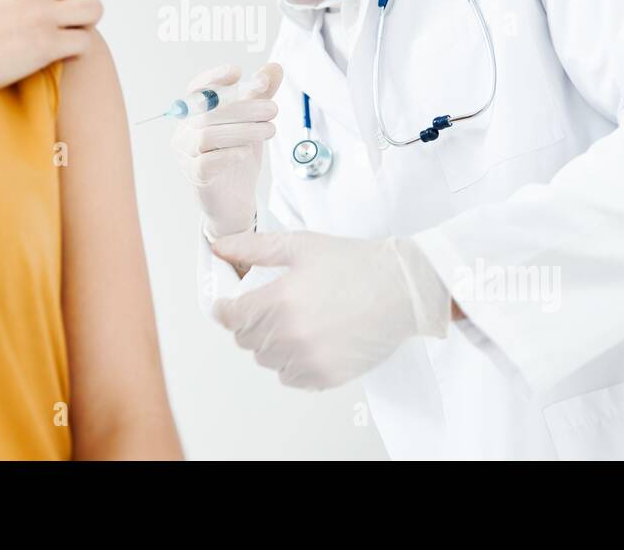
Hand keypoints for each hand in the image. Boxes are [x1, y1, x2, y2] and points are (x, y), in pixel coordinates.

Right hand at [0, 0, 101, 104]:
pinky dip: (78, 52)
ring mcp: (41, 13)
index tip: (39, 18)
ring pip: (95, 9)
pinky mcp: (46, 44)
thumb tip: (8, 2)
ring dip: (86, 27)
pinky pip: (85, 42)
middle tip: (67, 26)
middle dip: (83, 3)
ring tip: (66, 42)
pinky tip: (61, 60)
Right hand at [171, 63, 282, 237]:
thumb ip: (259, 95)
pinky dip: (229, 154)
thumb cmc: (238, 156)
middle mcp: (184, 132)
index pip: (196, 89)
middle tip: (273, 109)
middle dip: (244, 108)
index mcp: (194, 114)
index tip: (236, 71)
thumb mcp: (252, 123)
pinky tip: (247, 152)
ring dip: (242, 130)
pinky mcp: (194, 177)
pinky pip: (207, 162)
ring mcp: (185, 155)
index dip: (213, 78)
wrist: (235, 199)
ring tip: (271, 130)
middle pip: (208, 113)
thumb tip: (274, 67)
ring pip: (208, 136)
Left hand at [210, 231, 450, 388]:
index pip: (230, 317)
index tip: (228, 305)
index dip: (225, 309)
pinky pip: (291, 377)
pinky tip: (311, 341)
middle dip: (250, 322)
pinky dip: (293, 363)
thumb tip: (220, 247)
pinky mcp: (326, 377)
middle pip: (246, 340)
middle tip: (271, 306)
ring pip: (267, 360)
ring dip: (272, 344)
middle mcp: (290, 335)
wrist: (403, 290)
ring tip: (297, 322)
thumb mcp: (300, 246)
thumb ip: (254, 248)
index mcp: (279, 300)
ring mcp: (308, 360)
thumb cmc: (356, 264)